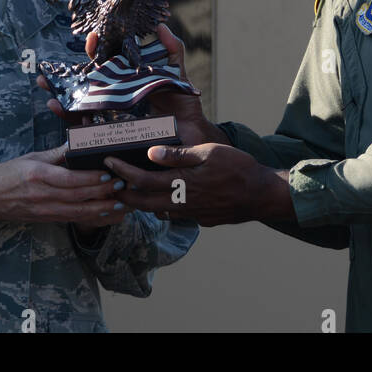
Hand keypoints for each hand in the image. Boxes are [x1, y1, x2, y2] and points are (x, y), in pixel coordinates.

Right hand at [0, 144, 128, 226]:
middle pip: (77, 197)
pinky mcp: (49, 219)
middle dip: (102, 193)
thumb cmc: (9, 174)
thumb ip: (57, 153)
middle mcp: (43, 195)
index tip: (107, 174)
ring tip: (122, 204)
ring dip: (102, 209)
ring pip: (78, 212)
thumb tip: (78, 142)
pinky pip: (74, 220)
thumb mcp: (32, 158)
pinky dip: (93, 219)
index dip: (89, 178)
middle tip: (122, 186)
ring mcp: (46, 210)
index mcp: (38, 176)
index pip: (68, 179)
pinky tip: (108, 215)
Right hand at [39, 23, 226, 148]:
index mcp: (129, 77)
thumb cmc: (185, 105)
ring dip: (63, 99)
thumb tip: (161, 26)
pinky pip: (90, 127)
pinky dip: (75, 120)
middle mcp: (117, 93)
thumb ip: (173, 51)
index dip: (96, 49)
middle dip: (64, 77)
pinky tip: (65, 113)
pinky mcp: (115, 132)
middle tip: (46, 73)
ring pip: (82, 104)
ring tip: (50, 95)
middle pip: (85, 82)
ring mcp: (114, 113)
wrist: (191, 134)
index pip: (106, 60)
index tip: (93, 39)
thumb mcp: (178, 75)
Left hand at [107, 143, 293, 225]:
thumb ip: (179, 154)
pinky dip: (162, 208)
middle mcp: (182, 202)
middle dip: (125, 194)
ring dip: (142, 203)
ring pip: (158, 211)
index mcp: (181, 183)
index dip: (123, 173)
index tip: (109, 164)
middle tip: (111, 185)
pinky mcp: (201, 219)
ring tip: (130, 193)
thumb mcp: (209, 153)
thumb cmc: (238, 168)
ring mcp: (191, 214)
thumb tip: (152, 153)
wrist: (262, 195)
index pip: (143, 180)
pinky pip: (175, 215)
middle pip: (144, 202)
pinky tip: (162, 201)